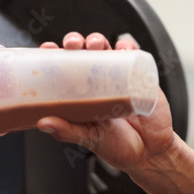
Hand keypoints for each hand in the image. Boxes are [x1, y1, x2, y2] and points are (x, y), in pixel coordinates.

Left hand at [35, 31, 174, 171]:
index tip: (47, 48)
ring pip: (105, 49)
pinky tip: (122, 47)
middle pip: (82, 53)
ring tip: (95, 45)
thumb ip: (67, 131)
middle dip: (75, 42)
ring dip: (98, 40)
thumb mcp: (88, 138)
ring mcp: (117, 78)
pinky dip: (127, 46)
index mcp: (80, 96)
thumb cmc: (117, 147)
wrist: (150, 152)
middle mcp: (96, 84)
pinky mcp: (138, 76)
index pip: (63, 70)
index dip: (54, 56)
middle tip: (72, 45)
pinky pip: (132, 54)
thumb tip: (43, 123)